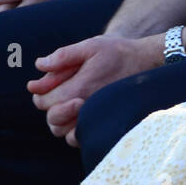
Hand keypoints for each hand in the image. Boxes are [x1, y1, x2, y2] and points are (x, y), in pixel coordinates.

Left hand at [28, 33, 156, 146]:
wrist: (146, 62)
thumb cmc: (117, 52)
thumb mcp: (90, 45)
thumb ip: (63, 56)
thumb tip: (39, 65)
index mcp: (81, 88)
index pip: (45, 102)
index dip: (39, 93)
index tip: (40, 85)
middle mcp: (88, 107)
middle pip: (52, 120)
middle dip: (49, 105)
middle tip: (55, 91)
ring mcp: (96, 119)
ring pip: (64, 132)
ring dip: (60, 119)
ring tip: (67, 102)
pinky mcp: (104, 125)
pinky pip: (80, 139)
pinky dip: (73, 131)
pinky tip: (77, 114)